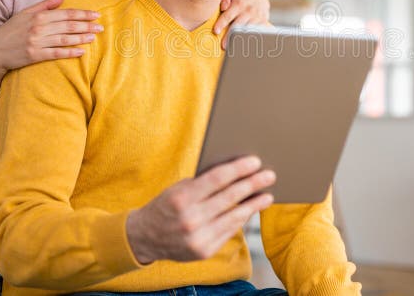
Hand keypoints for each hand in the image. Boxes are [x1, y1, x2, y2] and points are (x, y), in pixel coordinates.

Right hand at [0, 0, 102, 83]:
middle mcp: (38, 28)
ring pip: (64, 39)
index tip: (96, 15)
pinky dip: (69, 52)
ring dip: (81, 38)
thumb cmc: (10, 31)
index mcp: (38, 16)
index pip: (65, 13)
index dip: (82, 14)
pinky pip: (55, 53)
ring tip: (94, 37)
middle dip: (86, 26)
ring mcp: (36, 42)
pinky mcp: (34, 55)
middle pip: (68, 26)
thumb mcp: (25, 13)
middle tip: (101, 27)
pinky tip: (81, 52)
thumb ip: (45, 5)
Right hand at [125, 156, 274, 263]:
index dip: (238, 169)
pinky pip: (229, 231)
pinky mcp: (204, 251)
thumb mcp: (178, 189)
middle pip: (229, 197)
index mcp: (181, 198)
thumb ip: (202, 183)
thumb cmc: (166, 206)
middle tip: (269, 175)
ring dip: (254, 205)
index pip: (216, 179)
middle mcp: (190, 219)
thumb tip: (235, 173)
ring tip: (267, 195)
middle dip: (252, 184)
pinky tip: (251, 210)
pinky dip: (241, 219)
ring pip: (233, 217)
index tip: (255, 162)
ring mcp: (198, 238)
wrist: (144, 237)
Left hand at [214, 0, 270, 48]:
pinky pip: (255, 32)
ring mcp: (256, 17)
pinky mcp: (263, 22)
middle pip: (237, 26)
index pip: (228, 16)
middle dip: (229, 36)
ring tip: (233, 47)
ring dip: (239, 40)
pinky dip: (249, 39)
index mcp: (239, 4)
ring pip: (247, 31)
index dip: (221, 24)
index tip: (216, 31)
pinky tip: (244, 45)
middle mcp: (248, 11)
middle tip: (223, 45)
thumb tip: (223, 7)